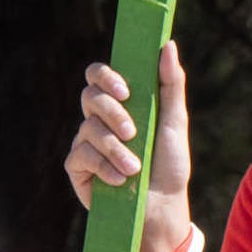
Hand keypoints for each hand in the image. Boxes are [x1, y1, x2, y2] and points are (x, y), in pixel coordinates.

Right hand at [67, 44, 192, 251]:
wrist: (162, 207)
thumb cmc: (169, 164)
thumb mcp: (174, 123)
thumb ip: (170, 84)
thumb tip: (167, 44)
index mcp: (119, 103)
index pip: (98, 75)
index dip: (105, 76)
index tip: (126, 91)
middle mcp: (98, 119)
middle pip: (89, 97)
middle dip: (112, 113)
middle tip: (133, 132)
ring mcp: (84, 142)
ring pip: (88, 129)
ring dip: (116, 149)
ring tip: (136, 168)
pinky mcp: (76, 167)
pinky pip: (81, 156)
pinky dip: (105, 167)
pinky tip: (121, 181)